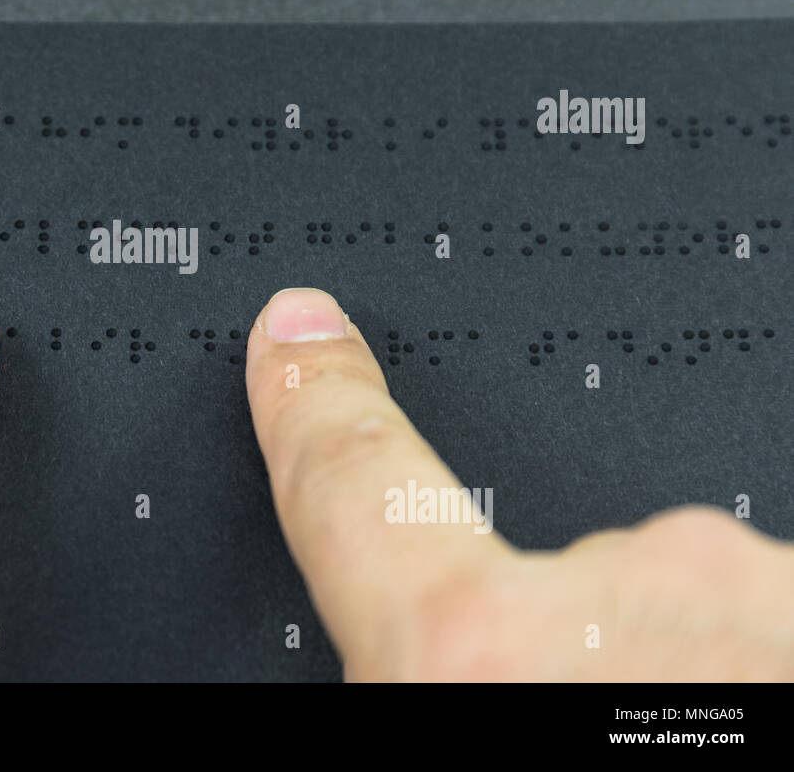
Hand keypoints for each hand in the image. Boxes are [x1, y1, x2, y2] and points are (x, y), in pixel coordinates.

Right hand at [244, 287, 793, 679]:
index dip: (314, 399)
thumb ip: (405, 648)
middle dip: (570, 627)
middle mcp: (623, 613)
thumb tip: (373, 590)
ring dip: (682, 660)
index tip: (299, 333)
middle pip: (555, 563)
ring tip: (656, 709)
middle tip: (572, 693)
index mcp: (475, 655)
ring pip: (685, 597)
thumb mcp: (436, 713)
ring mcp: (756, 601)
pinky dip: (752, 656)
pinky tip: (736, 701)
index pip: (353, 481)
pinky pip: (768, 608)